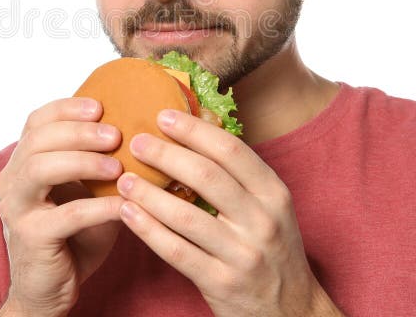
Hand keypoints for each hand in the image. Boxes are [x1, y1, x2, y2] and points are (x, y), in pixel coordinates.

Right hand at [0, 98, 124, 316]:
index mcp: (22, 163)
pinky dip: (99, 206)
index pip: (36, 121)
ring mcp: (16, 210)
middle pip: (37, 140)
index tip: (100, 106)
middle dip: (79, 132)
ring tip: (117, 165)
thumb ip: (100, 162)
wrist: (51, 290)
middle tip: (115, 134)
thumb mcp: (87, 190)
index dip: (66, 108)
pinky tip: (124, 203)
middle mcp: (11, 181)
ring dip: (83, 161)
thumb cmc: (74, 236)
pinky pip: (66, 215)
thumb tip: (143, 132)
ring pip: (40, 169)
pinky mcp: (31, 238)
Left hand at [116, 109, 342, 316]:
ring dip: (149, 193)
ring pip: (185, 215)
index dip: (194, 130)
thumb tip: (196, 128)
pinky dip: (148, 229)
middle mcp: (262, 220)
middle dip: (166, 155)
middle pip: (206, 176)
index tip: (163, 116)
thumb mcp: (269, 206)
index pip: (231, 150)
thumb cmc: (272, 248)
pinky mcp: (221, 283)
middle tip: (136, 142)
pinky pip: (176, 251)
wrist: (290, 311)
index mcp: (273, 193)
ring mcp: (242, 254)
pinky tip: (128, 213)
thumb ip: (238, 174)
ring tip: (124, 179)